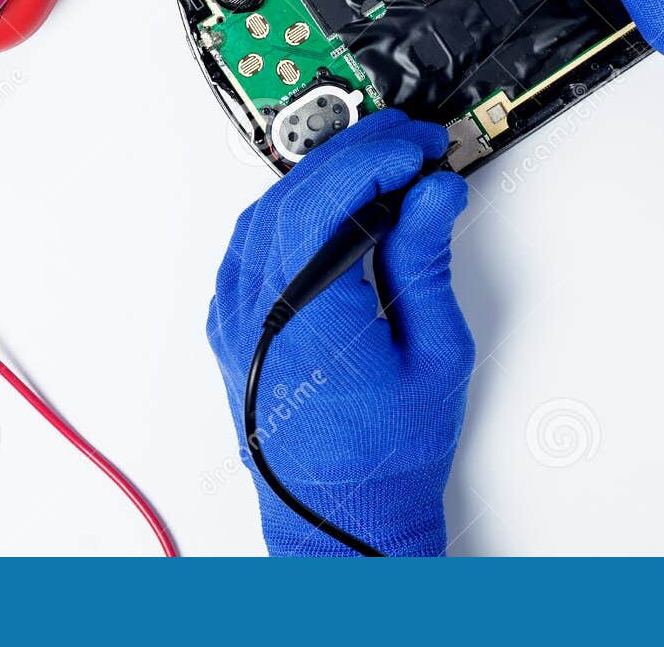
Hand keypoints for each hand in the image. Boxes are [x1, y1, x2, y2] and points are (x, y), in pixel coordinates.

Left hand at [206, 110, 473, 554]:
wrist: (342, 521)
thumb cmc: (387, 455)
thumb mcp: (433, 352)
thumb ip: (425, 261)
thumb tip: (432, 193)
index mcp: (303, 314)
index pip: (330, 196)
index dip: (381, 156)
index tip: (422, 147)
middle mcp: (253, 310)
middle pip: (295, 192)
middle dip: (357, 153)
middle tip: (411, 142)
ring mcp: (232, 316)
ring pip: (266, 211)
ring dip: (323, 176)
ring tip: (381, 165)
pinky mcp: (231, 324)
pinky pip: (251, 241)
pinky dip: (293, 209)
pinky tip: (333, 205)